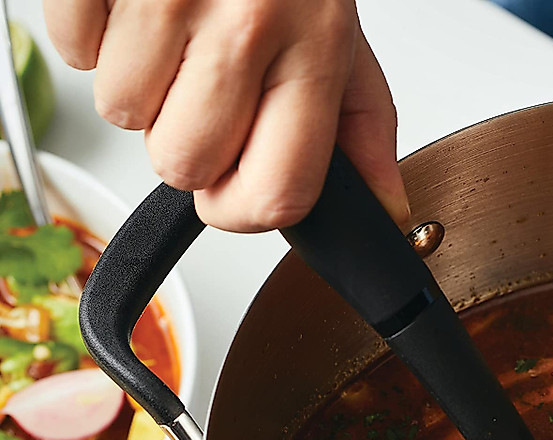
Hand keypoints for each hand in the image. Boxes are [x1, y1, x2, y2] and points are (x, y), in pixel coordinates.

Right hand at [43, 0, 408, 231]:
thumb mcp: (335, 27)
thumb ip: (361, 122)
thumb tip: (385, 205)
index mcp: (315, 49)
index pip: (278, 194)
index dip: (244, 211)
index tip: (233, 193)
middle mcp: (248, 23)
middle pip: (186, 165)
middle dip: (184, 139)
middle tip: (200, 82)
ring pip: (123, 113)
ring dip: (137, 83)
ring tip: (170, 28)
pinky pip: (72, 51)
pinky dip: (92, 34)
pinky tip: (133, 2)